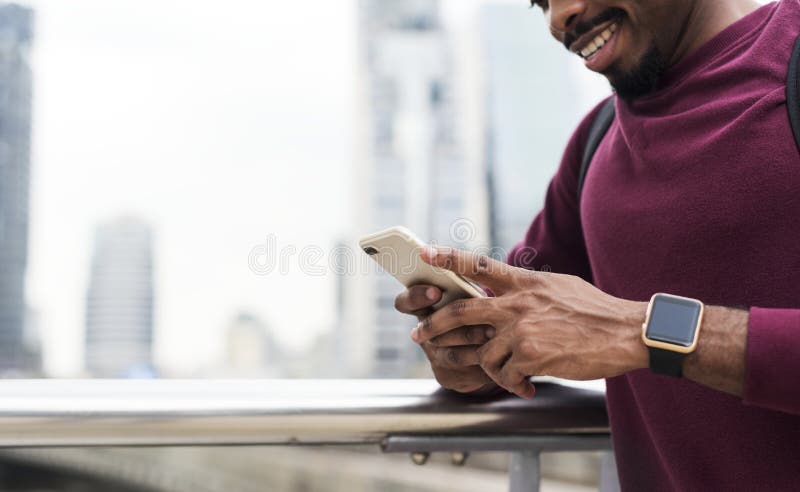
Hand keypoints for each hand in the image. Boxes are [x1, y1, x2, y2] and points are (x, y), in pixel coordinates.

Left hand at [410, 246, 647, 398]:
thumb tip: (508, 289)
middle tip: (419, 334)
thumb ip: (528, 289)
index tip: (425, 251)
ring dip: (493, 370)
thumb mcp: (559, 286)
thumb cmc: (595, 311)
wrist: (625, 332)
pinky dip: (514, 384)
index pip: (479, 265)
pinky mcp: (531, 355)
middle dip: (434, 323)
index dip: (449, 257)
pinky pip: (506, 375)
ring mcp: (522, 329)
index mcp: (525, 283)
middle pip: (461, 310)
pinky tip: (529, 386)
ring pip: (484, 353)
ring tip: (511, 376)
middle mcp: (518, 303)